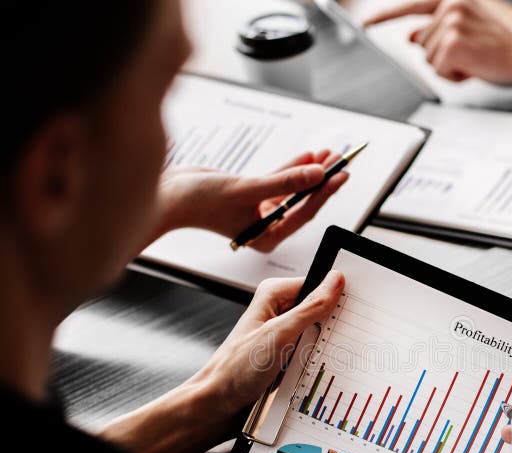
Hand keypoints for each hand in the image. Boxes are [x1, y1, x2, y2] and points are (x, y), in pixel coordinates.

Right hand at [155, 150, 347, 251]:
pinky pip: (279, 181)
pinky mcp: (252, 194)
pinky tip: (309, 156)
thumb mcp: (247, 190)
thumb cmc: (198, 202)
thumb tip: (316, 173)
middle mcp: (266, 227)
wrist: (168, 196)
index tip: (341, 175)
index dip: (324, 192)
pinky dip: (293, 168)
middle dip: (322, 181)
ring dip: (310, 172)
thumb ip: (284, 182)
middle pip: (303, 202)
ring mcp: (260, 211)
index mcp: (267, 237)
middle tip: (342, 162)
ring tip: (330, 155)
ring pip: (293, 190)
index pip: (304, 213)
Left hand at [192, 270, 343, 419]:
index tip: (351, 311)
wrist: (218, 406)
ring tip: (312, 361)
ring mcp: (283, 335)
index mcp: (273, 295)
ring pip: (319, 334)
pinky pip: (313, 353)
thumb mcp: (279, 335)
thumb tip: (334, 282)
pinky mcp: (286, 355)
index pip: (318, 285)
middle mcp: (278, 312)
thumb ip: (309, 308)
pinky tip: (312, 371)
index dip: (336, 298)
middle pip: (321, 311)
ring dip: (323, 348)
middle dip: (330, 326)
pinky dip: (316, 362)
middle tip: (325, 342)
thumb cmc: (234, 370)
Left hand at [365, 0, 511, 83]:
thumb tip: (411, 35)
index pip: (411, 5)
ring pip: (428, 58)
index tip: (365, 24)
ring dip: (448, 67)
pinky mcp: (451, 44)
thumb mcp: (464, 33)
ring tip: (474, 61)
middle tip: (470, 56)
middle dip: (440, 56)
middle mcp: (449, 6)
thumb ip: (435, 31)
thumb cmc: (500, 46)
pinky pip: (438, 71)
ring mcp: (449, 23)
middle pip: (421, 43)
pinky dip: (454, 76)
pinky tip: (472, 68)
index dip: (384, 16)